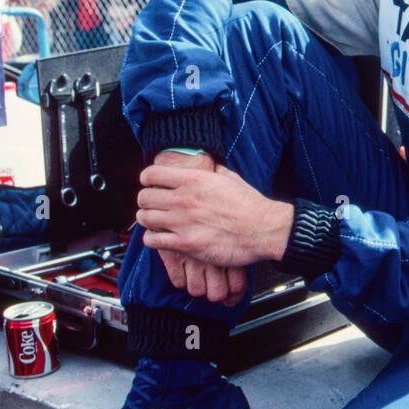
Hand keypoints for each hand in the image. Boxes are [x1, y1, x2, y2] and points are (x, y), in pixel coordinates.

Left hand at [136, 161, 293, 304]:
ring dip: (148, 219)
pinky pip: (152, 240)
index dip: (148, 179)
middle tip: (155, 206)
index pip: (151, 174)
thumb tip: (206, 164)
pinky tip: (162, 237)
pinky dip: (153, 239)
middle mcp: (184, 199)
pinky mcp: (185, 244)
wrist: (264, 229)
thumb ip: (212, 171)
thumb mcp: (230, 178)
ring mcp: (182, 222)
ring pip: (144, 218)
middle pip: (143, 197)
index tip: (152, 184)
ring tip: (156, 222)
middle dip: (147, 201)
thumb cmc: (250, 205)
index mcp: (194, 179)